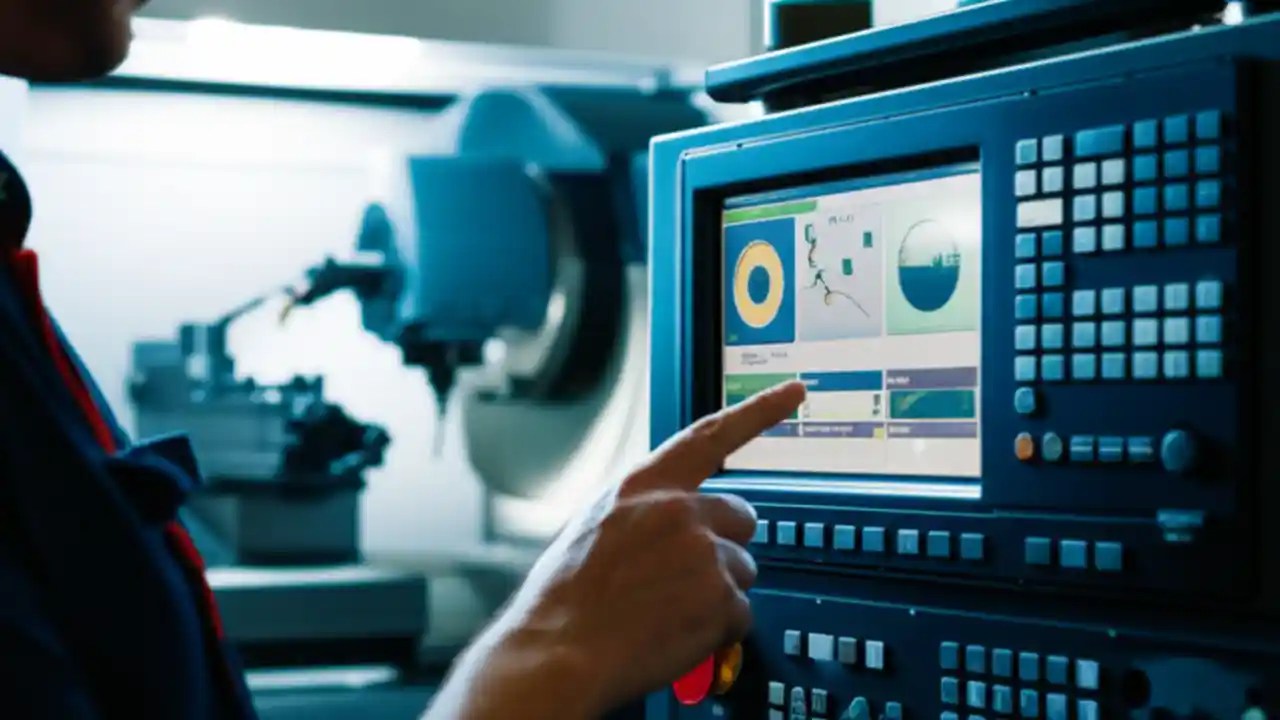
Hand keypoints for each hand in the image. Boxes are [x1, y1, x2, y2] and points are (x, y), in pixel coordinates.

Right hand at [455, 380, 805, 718]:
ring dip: (717, 593)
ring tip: (667, 611)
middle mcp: (680, 510)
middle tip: (686, 577)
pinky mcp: (721, 598)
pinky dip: (718, 631)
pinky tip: (676, 633)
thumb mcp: (595, 526)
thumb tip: (678, 522)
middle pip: (741, 517)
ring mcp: (704, 552)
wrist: (555, 652)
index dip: (761, 410)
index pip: (712, 435)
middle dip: (725, 545)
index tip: (794, 391)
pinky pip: (741, 615)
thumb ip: (644, 512)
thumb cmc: (564, 598)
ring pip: (743, 571)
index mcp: (643, 486)